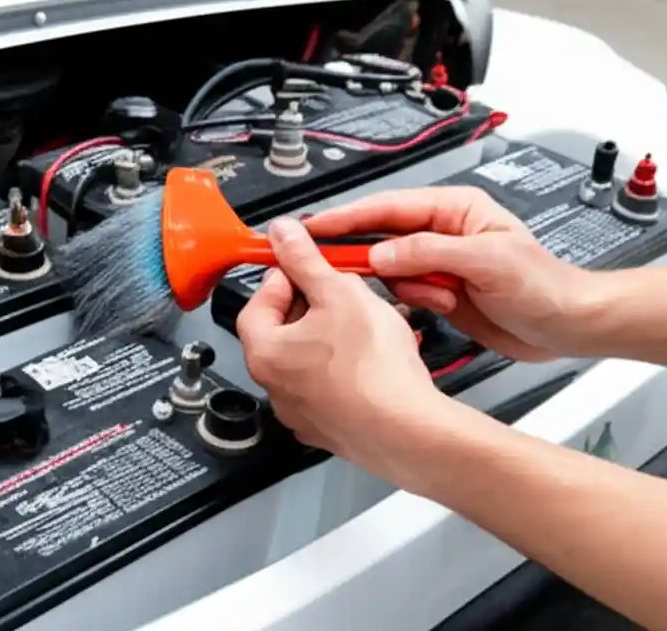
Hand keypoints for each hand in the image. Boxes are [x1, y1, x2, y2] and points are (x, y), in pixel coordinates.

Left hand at [236, 218, 453, 480]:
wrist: (409, 431)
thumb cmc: (373, 369)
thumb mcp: (340, 293)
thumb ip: (306, 260)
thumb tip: (283, 234)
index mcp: (265, 353)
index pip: (257, 302)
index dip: (282, 277)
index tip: (303, 264)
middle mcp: (275, 388)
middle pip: (282, 331)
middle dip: (310, 305)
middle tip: (339, 290)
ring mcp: (303, 413)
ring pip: (310, 359)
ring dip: (332, 335)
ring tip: (366, 321)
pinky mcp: (331, 429)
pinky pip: (332, 387)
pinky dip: (348, 367)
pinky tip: (375, 357)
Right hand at [304, 187, 595, 360]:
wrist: (567, 325)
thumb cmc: (544, 285)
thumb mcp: (487, 260)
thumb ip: (430, 252)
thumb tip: (382, 252)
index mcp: (456, 209)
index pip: (389, 208)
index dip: (348, 217)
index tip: (315, 227)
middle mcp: (443, 232)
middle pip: (382, 235)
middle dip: (365, 253)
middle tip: (331, 265)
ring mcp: (440, 262)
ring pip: (391, 268)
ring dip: (404, 285)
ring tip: (436, 295)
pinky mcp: (441, 291)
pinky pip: (406, 292)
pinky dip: (413, 301)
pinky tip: (438, 306)